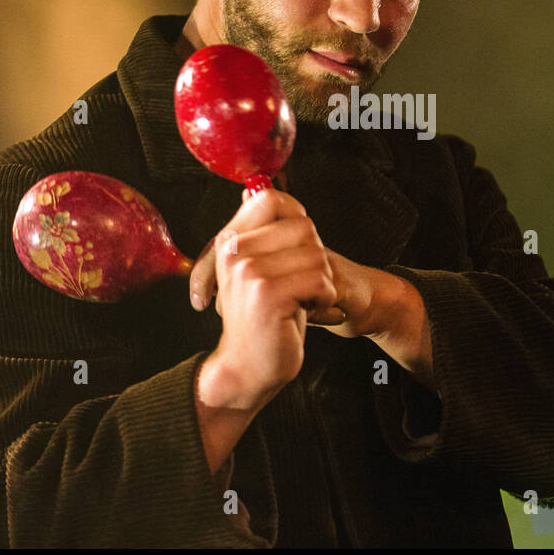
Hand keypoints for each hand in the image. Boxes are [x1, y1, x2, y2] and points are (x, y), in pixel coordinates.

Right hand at [189, 190, 336, 409]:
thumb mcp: (258, 266)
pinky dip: (323, 298)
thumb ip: (260, 228)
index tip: (294, 253)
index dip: (297, 221)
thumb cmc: (263, 316)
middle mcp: (234, 251)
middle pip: (304, 227)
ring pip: (316, 255)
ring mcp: (248, 272)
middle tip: (298, 286)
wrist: (249, 367)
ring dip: (320, 282)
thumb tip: (255, 186)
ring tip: (300, 300)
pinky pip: (319, 280)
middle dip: (314, 258)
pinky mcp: (267, 294)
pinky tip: (305, 311)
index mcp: (230, 240)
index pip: (273, 200)